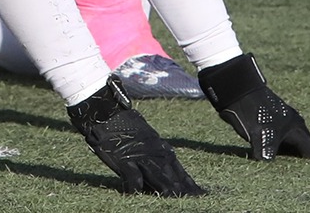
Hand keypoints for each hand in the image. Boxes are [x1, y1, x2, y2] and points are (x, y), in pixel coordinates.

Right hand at [66, 79, 205, 195]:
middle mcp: (154, 153)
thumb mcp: (148, 138)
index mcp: (161, 148)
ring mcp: (140, 156)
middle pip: (172, 174)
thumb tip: (169, 165)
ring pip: (157, 175)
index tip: (199, 192)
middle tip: (195, 197)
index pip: (179, 169)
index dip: (188, 182)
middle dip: (182, 188)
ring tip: (174, 198)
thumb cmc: (128, 125)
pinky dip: (135, 186)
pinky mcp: (124, 159)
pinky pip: (132, 176)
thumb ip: (158, 152)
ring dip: (166, 189)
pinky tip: (137, 194)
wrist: (110, 112)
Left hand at [197, 53, 309, 160]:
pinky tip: (277, 153)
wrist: (240, 92)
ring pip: (292, 140)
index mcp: (296, 127)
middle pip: (304, 143)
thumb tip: (267, 162)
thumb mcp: (262, 137)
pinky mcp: (270, 120)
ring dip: (294, 151)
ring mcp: (281, 120)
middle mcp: (292, 123)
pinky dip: (282, 147)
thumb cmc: (255, 113)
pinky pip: (281, 138)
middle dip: (308, 155)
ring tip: (297, 164)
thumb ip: (267, 153)